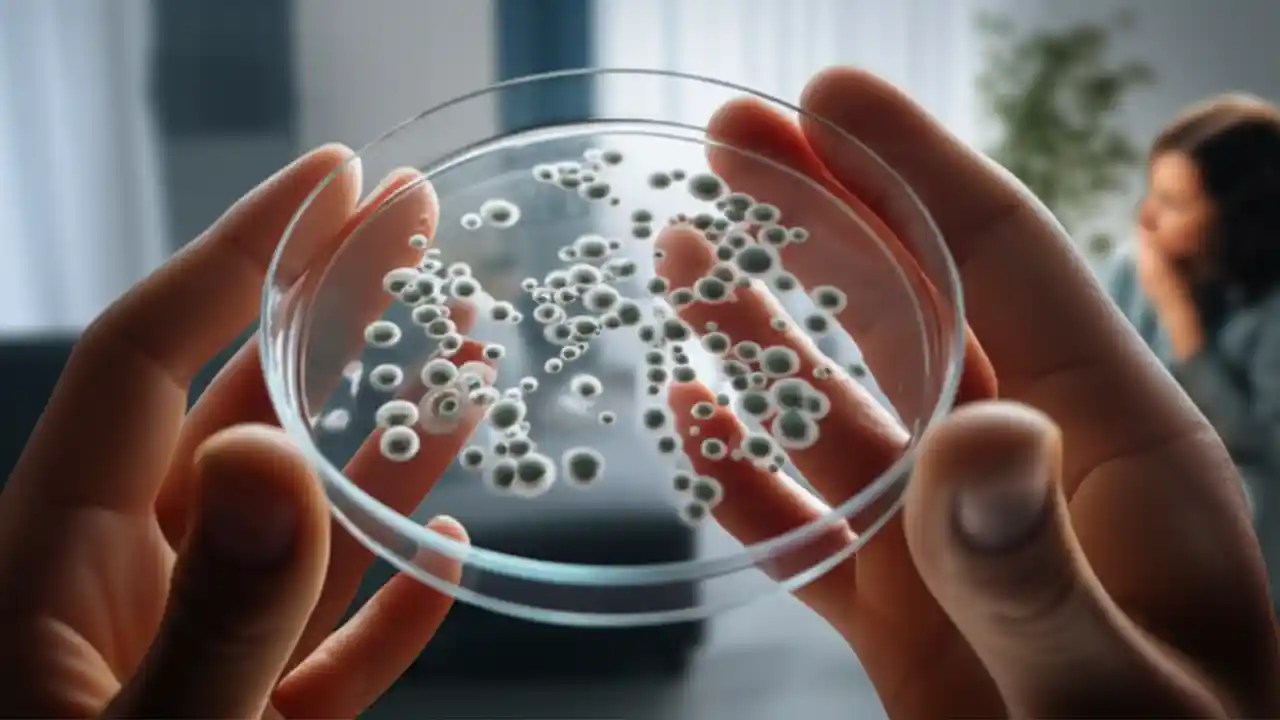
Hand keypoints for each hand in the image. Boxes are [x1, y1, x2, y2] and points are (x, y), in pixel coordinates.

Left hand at [0, 145, 477, 717]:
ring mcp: (188, 658)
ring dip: (382, 446)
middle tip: (410, 227)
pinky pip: (326, 641)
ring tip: (459, 362)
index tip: (335, 182)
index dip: (240, 254)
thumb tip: (274, 457)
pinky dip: (388, 598)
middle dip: (330, 310)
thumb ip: (215, 618)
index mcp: (52, 566)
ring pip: (294, 523)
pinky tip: (441, 552)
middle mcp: (116, 593)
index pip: (144, 358)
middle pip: (233, 411)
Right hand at [657, 68, 1279, 716]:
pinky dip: (746, 480)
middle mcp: (1024, 474)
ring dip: (761, 338)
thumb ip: (1036, 571)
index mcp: (1111, 450)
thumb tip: (975, 432)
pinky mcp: (901, 617)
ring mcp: (954, 544)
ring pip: (842, 412)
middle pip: (909, 310)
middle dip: (819, 219)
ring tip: (683, 264)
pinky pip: (807, 528)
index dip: (911, 173)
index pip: (1006, 265)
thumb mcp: (1116, 692)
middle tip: (731, 142)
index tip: (826, 97)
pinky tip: (694, 428)